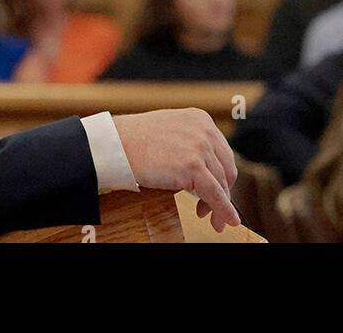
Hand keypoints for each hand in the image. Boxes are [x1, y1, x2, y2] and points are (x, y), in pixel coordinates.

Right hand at [113, 108, 240, 231]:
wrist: (116, 143)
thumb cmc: (134, 141)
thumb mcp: (171, 132)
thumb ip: (190, 145)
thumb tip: (203, 172)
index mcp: (201, 120)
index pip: (222, 153)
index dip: (222, 177)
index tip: (219, 192)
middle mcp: (205, 131)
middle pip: (226, 169)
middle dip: (224, 193)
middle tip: (217, 211)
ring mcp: (200, 147)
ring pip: (221, 184)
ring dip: (220, 205)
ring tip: (212, 220)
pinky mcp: (193, 166)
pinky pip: (215, 194)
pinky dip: (224, 210)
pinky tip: (225, 221)